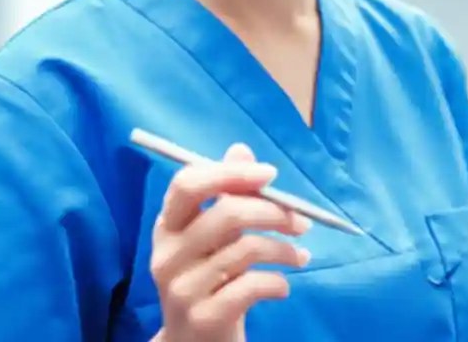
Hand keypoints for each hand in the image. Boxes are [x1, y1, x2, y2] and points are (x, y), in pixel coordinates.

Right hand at [151, 143, 311, 341]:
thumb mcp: (216, 237)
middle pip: (225, 214)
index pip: (187, 184)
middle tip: (301, 222)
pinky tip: (283, 285)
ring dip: (284, 250)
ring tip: (300, 256)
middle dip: (273, 212)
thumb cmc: (210, 279)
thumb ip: (228, 194)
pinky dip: (277, 282)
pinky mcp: (203, 317)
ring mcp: (181, 288)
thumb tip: (241, 150)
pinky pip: (251, 287)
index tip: (270, 174)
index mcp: (168, 225)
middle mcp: (167, 254)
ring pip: (246, 250)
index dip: (230, 173)